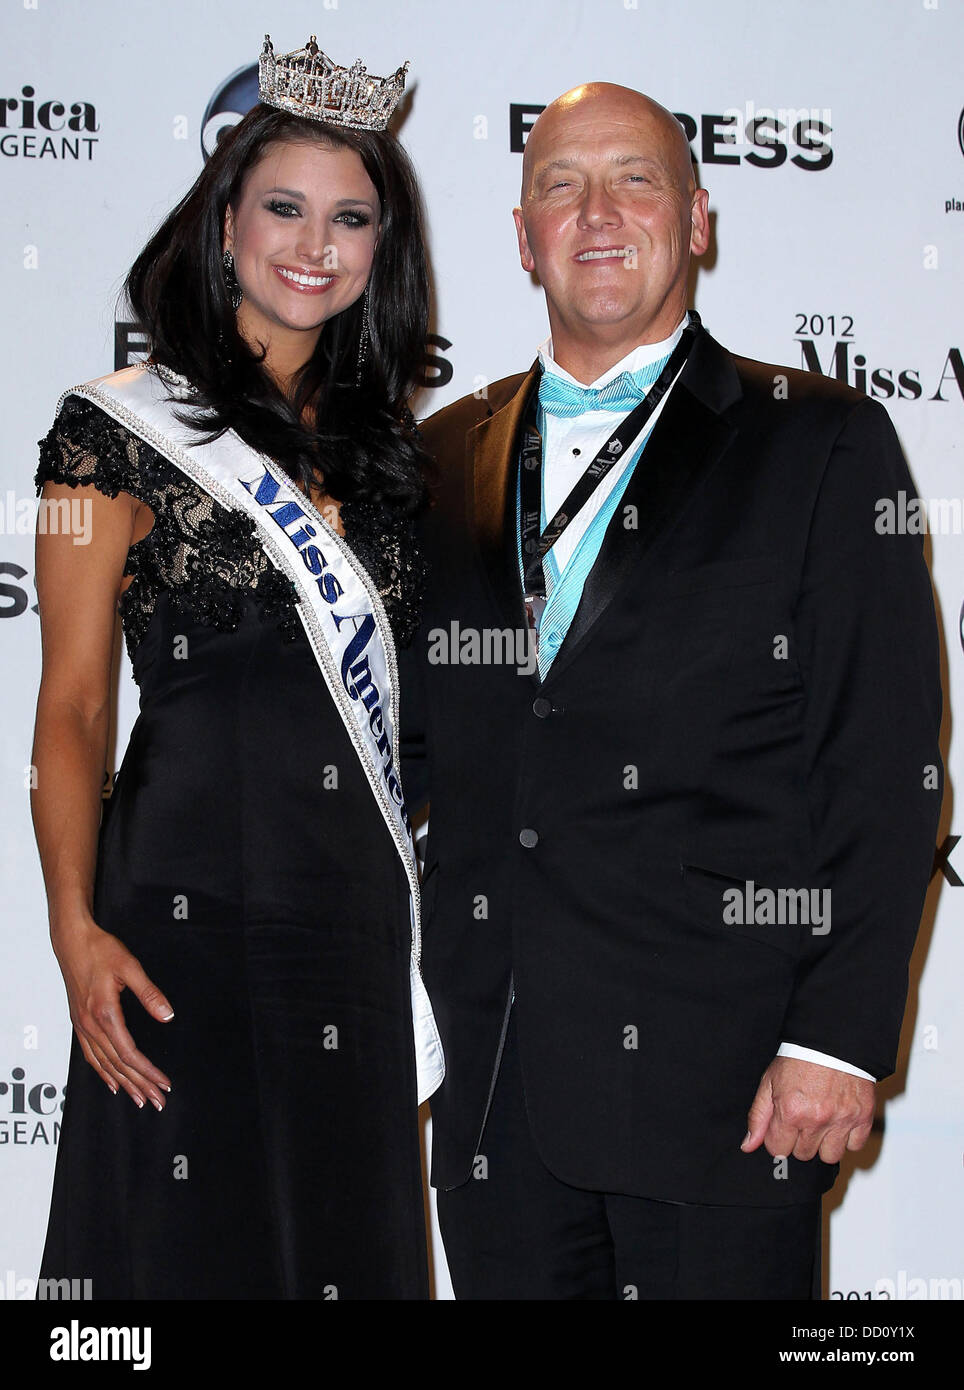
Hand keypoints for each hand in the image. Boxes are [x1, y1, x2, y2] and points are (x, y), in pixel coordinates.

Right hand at [52, 918, 173, 1109]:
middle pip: (118, 1065)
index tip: (164, 1083)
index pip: (129, 1054)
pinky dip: (102, 1072)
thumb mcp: (130, 967)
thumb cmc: (100, 951)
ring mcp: (82, 1025)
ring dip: (122, 1084)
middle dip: (139, 1085)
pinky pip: (90, 1055)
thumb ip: (149, 993)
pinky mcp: (79, 1022)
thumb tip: (167, 1015)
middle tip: (157, 1101)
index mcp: (105, 1014)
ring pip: (103, 1064)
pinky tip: (111, 1082)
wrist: (72, 942)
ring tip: (139, 1099)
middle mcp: (91, 1025)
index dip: (148, 1072)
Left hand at [741, 1056, 873, 1163]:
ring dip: (824, 1144)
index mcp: (790, 1112)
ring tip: (822, 1123)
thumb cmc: (799, 1059)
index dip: (777, 1138)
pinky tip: (839, 1121)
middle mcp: (816, 1120)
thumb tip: (749, 1145)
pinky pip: (854, 1146)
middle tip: (803, 1119)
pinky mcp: (862, 1118)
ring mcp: (841, 1121)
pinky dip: (848, 1138)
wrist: (832, 1041)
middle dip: (799, 1140)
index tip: (782, 1127)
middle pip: (803, 1155)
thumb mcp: (769, 1082)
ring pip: (830, 1156)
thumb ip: (758, 1116)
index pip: (777, 1149)